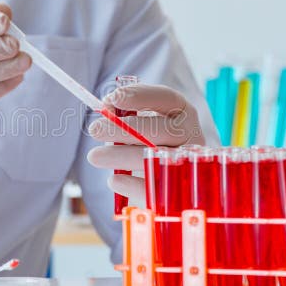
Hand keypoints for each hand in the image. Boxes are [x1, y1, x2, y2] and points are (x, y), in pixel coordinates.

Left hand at [86, 84, 204, 201]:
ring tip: (94, 156)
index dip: (140, 96)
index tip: (113, 97)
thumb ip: (124, 113)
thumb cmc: (150, 139)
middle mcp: (191, 134)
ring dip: (122, 156)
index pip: (166, 98)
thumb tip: (105, 109)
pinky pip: (157, 189)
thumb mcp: (140, 120)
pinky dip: (133, 185)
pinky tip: (113, 180)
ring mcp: (188, 163)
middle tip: (95, 129)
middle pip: (162, 130)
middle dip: (125, 129)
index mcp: (183, 111)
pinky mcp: (178, 189)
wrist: (171, 172)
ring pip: (156, 159)